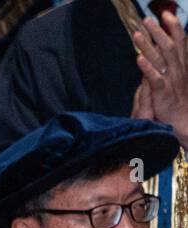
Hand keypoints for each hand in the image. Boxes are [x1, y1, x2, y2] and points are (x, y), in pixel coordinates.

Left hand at [133, 13, 187, 146]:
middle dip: (158, 31)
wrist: (182, 121)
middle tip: (147, 19)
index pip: (179, 41)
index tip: (166, 13)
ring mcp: (171, 80)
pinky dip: (147, 67)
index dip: (173, 27)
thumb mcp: (174, 77)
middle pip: (169, 45)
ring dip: (148, 45)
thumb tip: (158, 49)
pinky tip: (138, 59)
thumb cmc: (175, 99)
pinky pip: (154, 78)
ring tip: (137, 34)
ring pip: (160, 58)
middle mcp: (178, 70)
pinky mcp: (162, 92)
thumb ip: (167, 63)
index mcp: (181, 65)